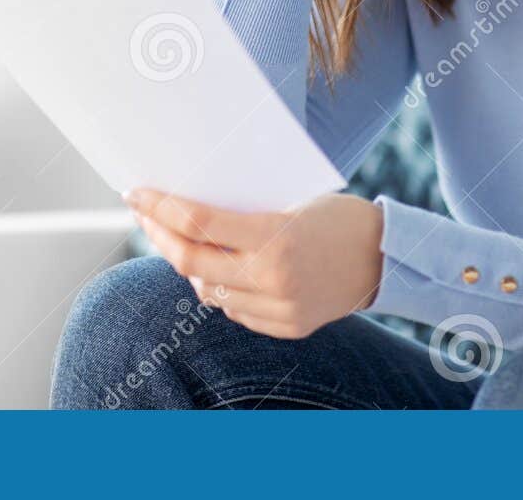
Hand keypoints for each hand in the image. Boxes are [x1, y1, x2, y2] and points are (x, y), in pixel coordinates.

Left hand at [125, 189, 384, 338]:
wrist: (385, 256)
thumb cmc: (336, 217)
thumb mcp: (289, 203)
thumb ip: (242, 216)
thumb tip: (185, 214)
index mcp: (275, 237)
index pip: (198, 223)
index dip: (160, 207)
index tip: (136, 194)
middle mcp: (273, 278)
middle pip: (192, 261)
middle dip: (161, 236)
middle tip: (146, 216)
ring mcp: (279, 308)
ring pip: (208, 291)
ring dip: (191, 266)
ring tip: (183, 241)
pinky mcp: (287, 328)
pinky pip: (234, 310)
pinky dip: (222, 289)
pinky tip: (222, 270)